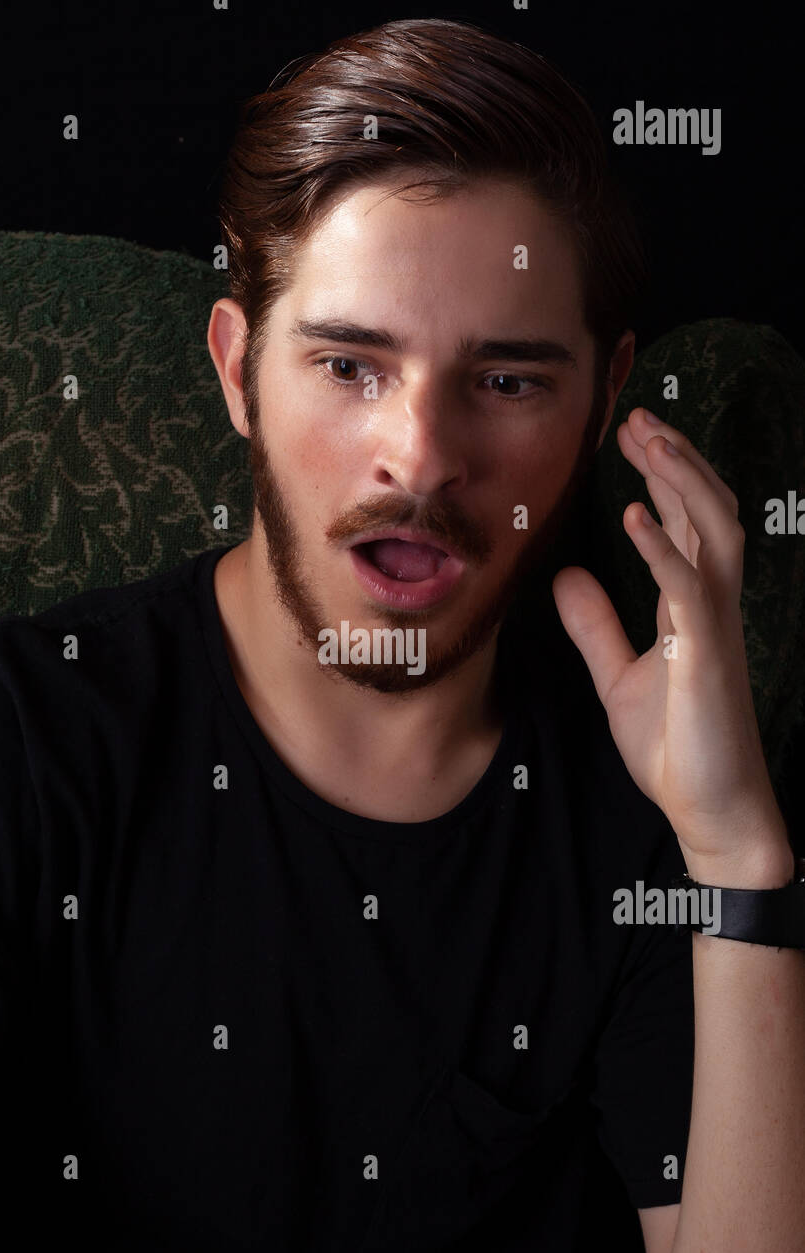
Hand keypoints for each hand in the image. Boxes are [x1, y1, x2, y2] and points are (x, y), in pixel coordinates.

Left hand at [551, 406, 790, 878]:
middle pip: (706, 510)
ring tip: (648, 441)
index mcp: (690, 606)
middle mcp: (710, 604)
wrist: (709, 807)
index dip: (663, 474)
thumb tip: (566, 574)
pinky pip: (690, 589)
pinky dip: (663, 549)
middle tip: (638, 416)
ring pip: (714, 532)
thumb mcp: (619, 675)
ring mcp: (714, 626)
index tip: (631, 433)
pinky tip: (635, 516)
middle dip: (676, 458)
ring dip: (681, 482)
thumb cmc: (676, 744)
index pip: (683, 523)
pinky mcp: (707, 655)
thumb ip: (596, 625)